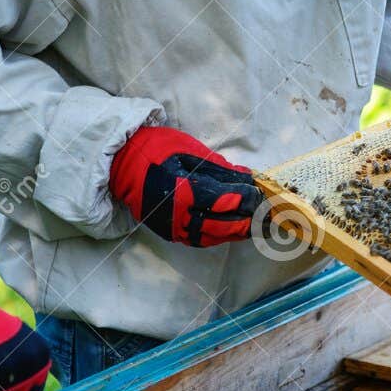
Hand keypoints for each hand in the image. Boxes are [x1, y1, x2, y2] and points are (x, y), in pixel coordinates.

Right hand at [109, 126, 260, 246]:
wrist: (120, 164)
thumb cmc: (155, 150)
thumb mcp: (190, 152)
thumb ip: (221, 170)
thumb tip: (247, 179)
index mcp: (185, 191)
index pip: (228, 202)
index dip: (250, 200)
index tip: (263, 195)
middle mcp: (180, 216)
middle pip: (226, 226)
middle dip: (251, 222)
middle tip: (270, 217)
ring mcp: (174, 228)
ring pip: (216, 237)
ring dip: (239, 232)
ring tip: (257, 225)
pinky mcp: (171, 233)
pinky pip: (202, 240)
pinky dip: (221, 236)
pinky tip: (234, 229)